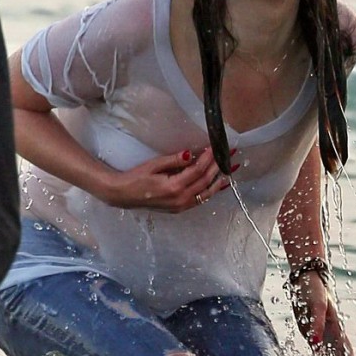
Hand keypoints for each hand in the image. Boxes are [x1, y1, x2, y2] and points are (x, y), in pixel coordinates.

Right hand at [102, 147, 231, 212]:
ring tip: (231, 169)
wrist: (124, 195)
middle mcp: (180, 199)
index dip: (208, 158)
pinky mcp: (180, 208)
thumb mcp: (154, 165)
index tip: (215, 147)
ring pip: (206, 193)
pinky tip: (219, 184)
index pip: (197, 171)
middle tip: (228, 154)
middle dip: (218, 167)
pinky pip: (200, 199)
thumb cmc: (137, 177)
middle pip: (205, 181)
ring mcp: (181, 206)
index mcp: (173, 187)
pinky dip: (211, 191)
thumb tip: (191, 154)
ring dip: (219, 180)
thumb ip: (174, 160)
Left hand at [290, 272, 353, 355]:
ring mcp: (321, 330)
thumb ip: (317, 325)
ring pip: (329, 351)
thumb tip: (316, 344)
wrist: (307, 277)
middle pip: (339, 351)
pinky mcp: (310, 330)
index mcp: (335, 324)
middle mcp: (330, 329)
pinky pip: (317, 347)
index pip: (344, 347)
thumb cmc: (314, 289)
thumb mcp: (316, 305)